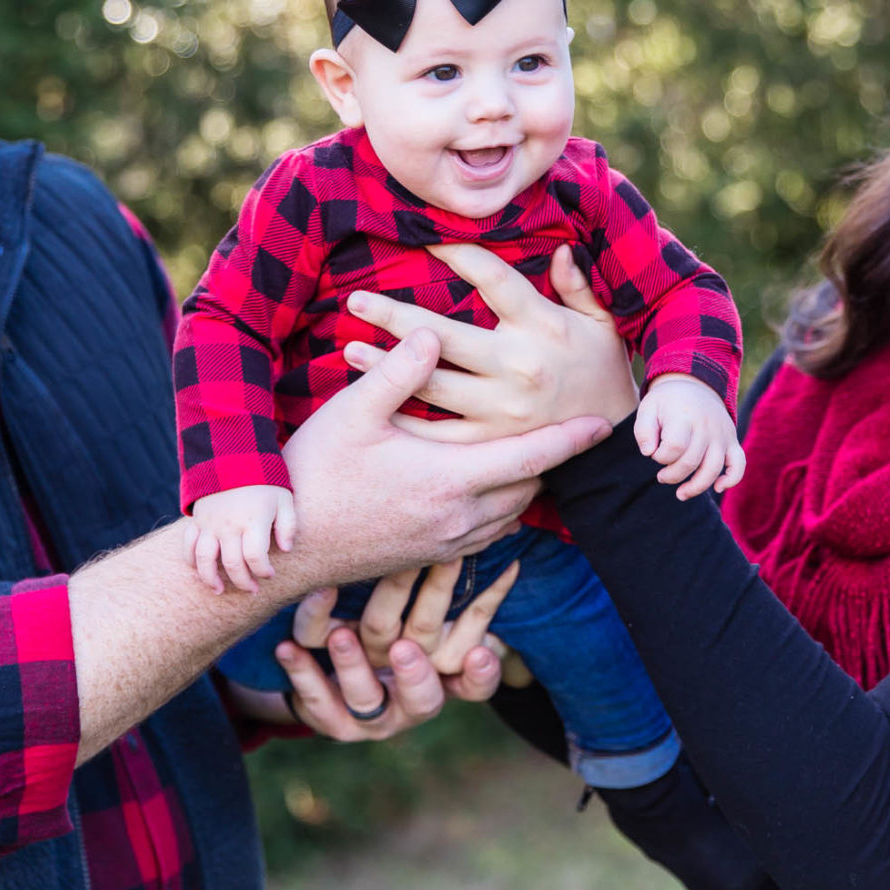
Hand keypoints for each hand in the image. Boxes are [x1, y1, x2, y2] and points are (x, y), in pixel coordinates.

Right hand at [183, 484, 295, 594]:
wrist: (233, 457)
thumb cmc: (264, 482)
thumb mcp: (285, 499)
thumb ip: (288, 525)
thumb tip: (286, 550)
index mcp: (253, 520)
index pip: (256, 557)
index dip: (263, 571)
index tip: (269, 575)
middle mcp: (229, 524)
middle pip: (232, 564)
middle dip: (244, 582)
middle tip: (252, 590)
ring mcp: (210, 523)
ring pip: (204, 559)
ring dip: (210, 579)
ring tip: (220, 590)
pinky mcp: (197, 520)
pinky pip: (188, 545)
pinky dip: (190, 561)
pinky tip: (199, 572)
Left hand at [273, 558, 518, 739]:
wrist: (338, 681)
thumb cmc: (401, 624)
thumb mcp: (436, 608)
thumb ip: (464, 578)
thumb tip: (507, 521)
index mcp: (445, 675)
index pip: (472, 681)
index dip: (479, 673)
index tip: (480, 655)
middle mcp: (411, 696)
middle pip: (416, 666)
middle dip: (413, 647)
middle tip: (406, 639)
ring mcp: (372, 712)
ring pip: (365, 692)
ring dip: (353, 665)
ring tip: (343, 640)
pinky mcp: (331, 718)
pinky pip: (315, 699)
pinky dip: (302, 673)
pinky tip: (288, 647)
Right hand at [281, 329, 609, 587]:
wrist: (286, 550)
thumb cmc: (314, 474)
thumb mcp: (350, 412)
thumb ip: (398, 370)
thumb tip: (432, 332)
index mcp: (448, 479)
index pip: (530, 456)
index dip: (570, 438)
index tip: (603, 422)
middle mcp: (458, 518)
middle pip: (529, 487)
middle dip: (552, 459)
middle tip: (569, 429)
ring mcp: (446, 544)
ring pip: (511, 514)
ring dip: (526, 484)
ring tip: (535, 454)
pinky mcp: (431, 557)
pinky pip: (487, 534)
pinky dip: (501, 508)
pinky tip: (490, 487)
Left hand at [340, 242, 638, 438]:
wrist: (616, 446)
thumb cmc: (605, 372)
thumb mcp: (603, 324)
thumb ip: (578, 286)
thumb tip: (561, 248)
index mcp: (542, 326)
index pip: (493, 278)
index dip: (458, 254)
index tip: (424, 240)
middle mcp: (517, 365)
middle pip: (444, 335)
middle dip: (395, 316)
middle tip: (357, 299)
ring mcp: (501, 408)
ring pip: (431, 383)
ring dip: (386, 366)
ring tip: (350, 348)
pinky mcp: (490, 442)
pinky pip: (438, 431)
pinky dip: (403, 417)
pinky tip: (374, 401)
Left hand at [636, 375, 745, 498]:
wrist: (694, 385)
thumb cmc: (667, 402)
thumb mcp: (648, 408)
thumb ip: (643, 431)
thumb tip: (649, 453)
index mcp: (685, 416)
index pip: (674, 448)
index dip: (660, 457)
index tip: (654, 453)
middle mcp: (706, 426)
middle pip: (691, 462)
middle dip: (671, 475)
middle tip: (661, 476)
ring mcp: (722, 435)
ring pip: (713, 469)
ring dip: (696, 487)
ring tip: (681, 494)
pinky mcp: (732, 441)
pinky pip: (739, 464)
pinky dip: (732, 479)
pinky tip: (717, 487)